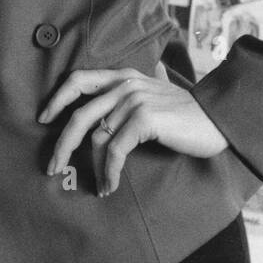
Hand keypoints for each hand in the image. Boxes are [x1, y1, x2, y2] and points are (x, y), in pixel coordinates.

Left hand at [38, 63, 227, 197]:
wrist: (219, 117)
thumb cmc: (187, 114)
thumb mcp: (155, 95)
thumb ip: (133, 95)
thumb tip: (109, 114)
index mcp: (124, 76)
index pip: (78, 79)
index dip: (57, 99)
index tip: (43, 119)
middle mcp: (125, 85)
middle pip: (78, 114)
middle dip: (61, 145)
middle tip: (52, 168)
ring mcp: (134, 101)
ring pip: (95, 137)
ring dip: (91, 168)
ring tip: (96, 186)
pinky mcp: (144, 119)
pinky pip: (115, 151)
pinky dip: (109, 172)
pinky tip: (110, 186)